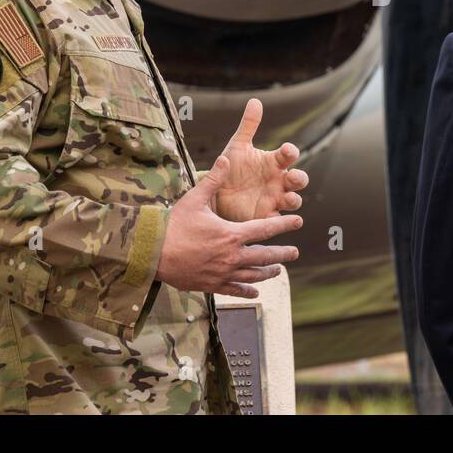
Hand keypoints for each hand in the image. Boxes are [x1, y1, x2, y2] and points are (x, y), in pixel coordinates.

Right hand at [155, 154, 301, 297]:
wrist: (153, 253)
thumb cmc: (174, 224)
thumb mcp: (195, 199)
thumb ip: (214, 180)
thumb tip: (227, 158)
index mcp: (231, 234)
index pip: (265, 229)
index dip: (284, 225)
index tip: (298, 222)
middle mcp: (231, 256)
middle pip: (265, 256)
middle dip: (283, 254)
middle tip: (295, 253)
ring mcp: (223, 273)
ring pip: (253, 275)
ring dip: (267, 273)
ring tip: (278, 270)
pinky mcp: (212, 285)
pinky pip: (234, 290)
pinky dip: (246, 292)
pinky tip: (255, 294)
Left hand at [212, 97, 308, 222]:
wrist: (215, 194)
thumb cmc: (231, 168)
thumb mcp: (238, 146)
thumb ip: (248, 125)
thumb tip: (256, 101)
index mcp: (273, 162)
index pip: (288, 155)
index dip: (290, 152)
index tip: (286, 150)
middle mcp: (279, 180)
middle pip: (299, 180)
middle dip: (299, 179)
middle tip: (291, 177)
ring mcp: (275, 199)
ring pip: (294, 200)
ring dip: (295, 199)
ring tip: (289, 199)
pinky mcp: (267, 216)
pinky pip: (280, 220)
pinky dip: (284, 222)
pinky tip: (282, 221)